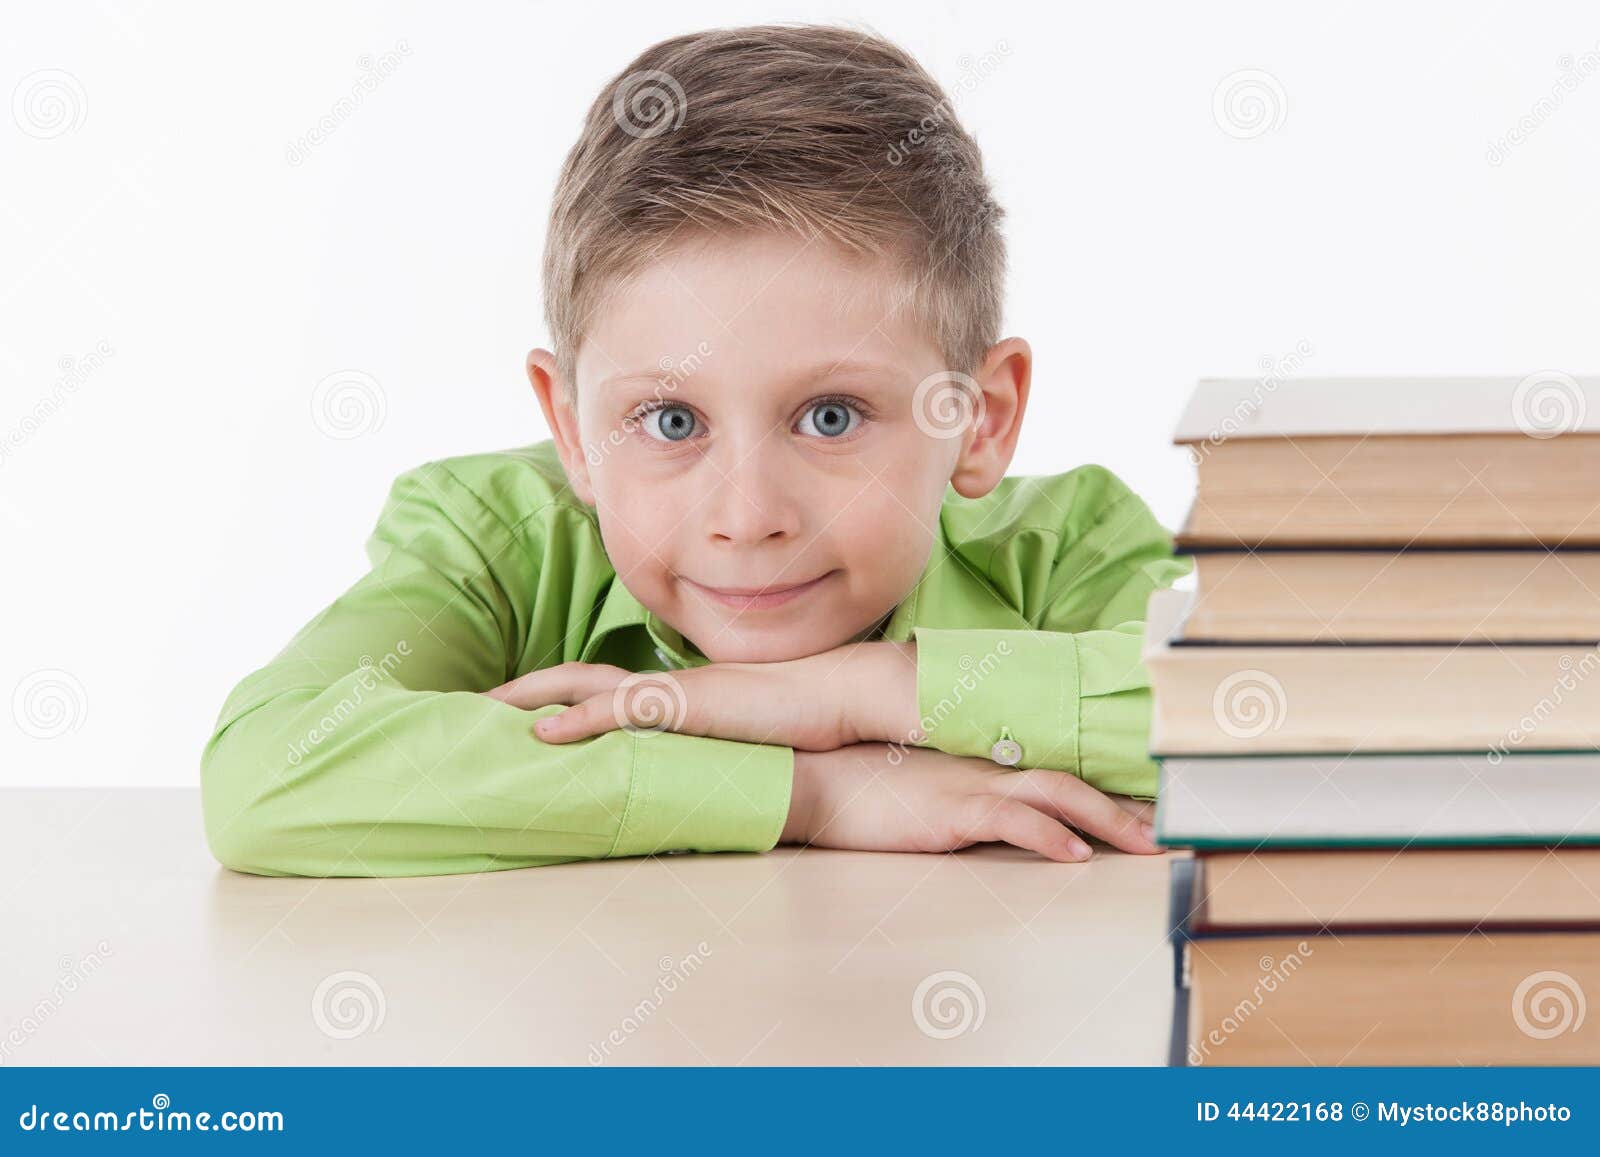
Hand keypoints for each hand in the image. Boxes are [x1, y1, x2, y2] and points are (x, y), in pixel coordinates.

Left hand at [482, 641, 919, 750]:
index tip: (510, 713)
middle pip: (573, 677)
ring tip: (483, 714)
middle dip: (521, 691)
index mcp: (670, 693)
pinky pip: (619, 710)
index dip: (552, 696)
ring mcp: (670, 692)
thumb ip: (696, 754)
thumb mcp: (730, 743)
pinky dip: (576, 720)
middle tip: (472, 708)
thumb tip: (677, 781)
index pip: (597, 686)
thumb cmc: (790, 726)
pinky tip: (542, 736)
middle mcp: (661, 686)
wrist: (833, 701)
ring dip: (531, 698)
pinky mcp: (686, 706)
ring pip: (583, 686)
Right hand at [781, 743, 1161, 861]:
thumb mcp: (922, 783)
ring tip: (1149, 844)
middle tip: (1172, 829)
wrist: (814, 777)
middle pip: (1073, 779)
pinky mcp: (949, 811)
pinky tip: (1076, 854)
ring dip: (1109, 820)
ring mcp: (970, 785)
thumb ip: (961, 788)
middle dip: (1128, 807)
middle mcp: (987, 767)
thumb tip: (991, 809)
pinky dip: (1049, 835)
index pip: (1058, 771)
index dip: (1107, 789)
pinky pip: (1010, 820)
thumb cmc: (862, 784)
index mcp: (984, 762)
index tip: (1150, 808)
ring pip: (1058, 794)